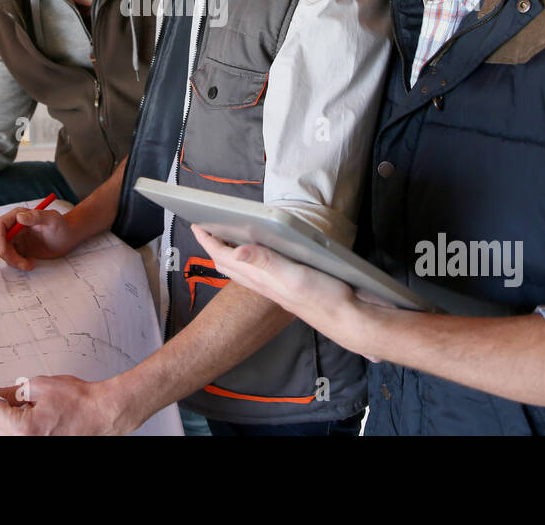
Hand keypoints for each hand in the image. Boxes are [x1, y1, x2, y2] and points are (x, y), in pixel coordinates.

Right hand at [0, 202, 78, 270]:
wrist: (68, 238)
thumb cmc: (62, 226)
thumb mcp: (53, 219)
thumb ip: (37, 216)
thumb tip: (19, 217)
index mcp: (19, 216)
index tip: (4, 251)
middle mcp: (14, 227)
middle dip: (8, 255)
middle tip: (22, 263)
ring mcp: (16, 239)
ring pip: (4, 252)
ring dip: (14, 261)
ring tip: (31, 263)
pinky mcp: (20, 249)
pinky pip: (12, 259)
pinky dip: (19, 264)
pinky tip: (32, 262)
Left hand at [0, 375, 125, 434]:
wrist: (101, 413)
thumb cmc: (79, 401)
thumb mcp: (40, 386)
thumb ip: (13, 391)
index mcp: (23, 429)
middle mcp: (24, 442)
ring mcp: (29, 444)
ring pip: (0, 429)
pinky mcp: (36, 442)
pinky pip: (12, 432)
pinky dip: (6, 418)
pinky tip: (7, 405)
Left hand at [190, 224, 395, 359]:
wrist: (348, 319)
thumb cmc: (323, 298)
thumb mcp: (293, 276)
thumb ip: (266, 262)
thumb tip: (236, 249)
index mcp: (260, 277)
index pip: (225, 256)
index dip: (208, 241)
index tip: (196, 224)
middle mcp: (263, 282)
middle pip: (229, 262)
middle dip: (213, 245)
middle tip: (205, 228)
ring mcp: (275, 285)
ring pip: (243, 268)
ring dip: (229, 252)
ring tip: (224, 237)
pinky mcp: (288, 285)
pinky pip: (259, 271)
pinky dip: (251, 259)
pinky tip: (258, 254)